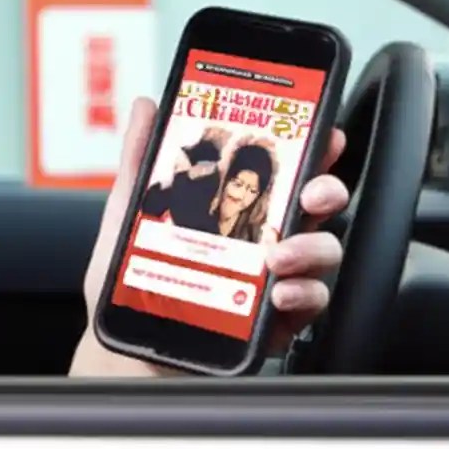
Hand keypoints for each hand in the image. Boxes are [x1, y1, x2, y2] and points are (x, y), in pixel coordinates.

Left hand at [70, 98, 347, 375]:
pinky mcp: (276, 320)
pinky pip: (309, 304)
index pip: (283, 170)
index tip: (321, 133)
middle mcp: (263, 239)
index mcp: (236, 207)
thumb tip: (147, 106)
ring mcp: (274, 279)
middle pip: (315, 205)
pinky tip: (279, 294)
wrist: (123, 342)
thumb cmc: (133, 279)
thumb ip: (143, 157)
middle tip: (311, 191)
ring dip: (311, 248)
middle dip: (326, 189)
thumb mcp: (132, 211)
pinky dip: (302, 297)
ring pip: (321, 252)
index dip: (310, 148)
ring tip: (278, 256)